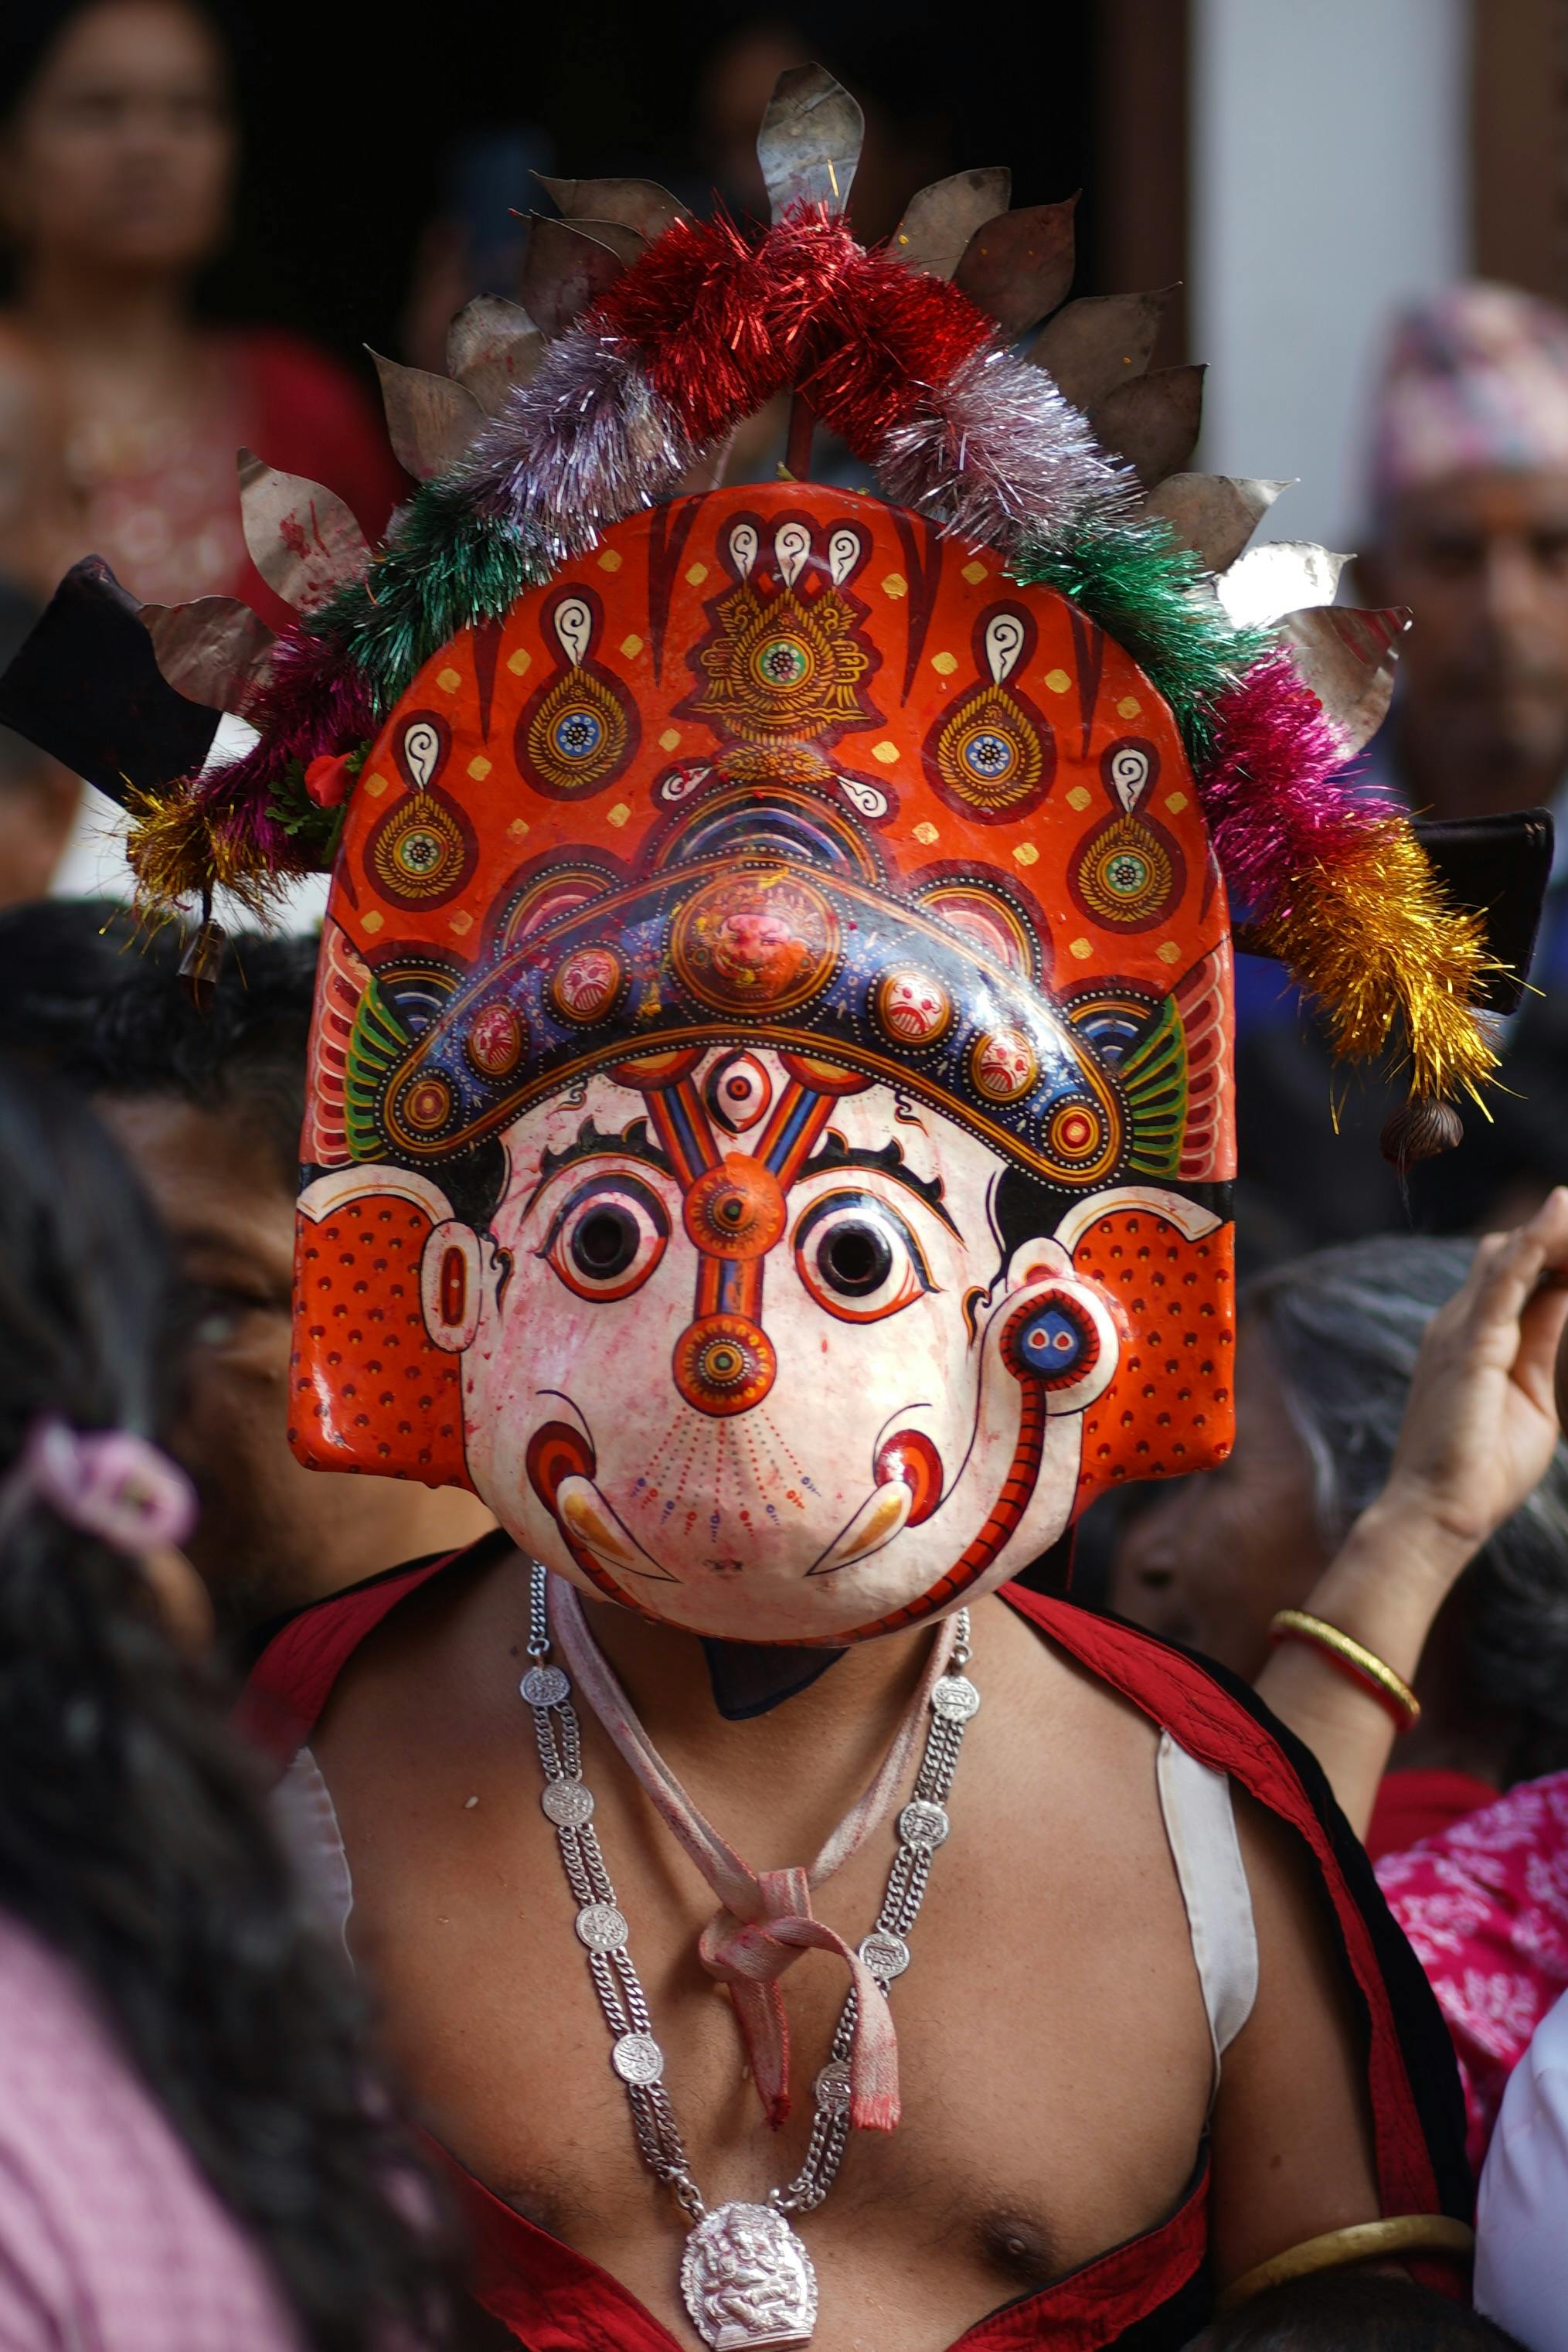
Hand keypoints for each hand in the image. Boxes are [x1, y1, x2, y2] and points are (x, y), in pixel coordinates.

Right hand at [1377, 1186, 1567, 1572]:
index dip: (1554, 1249)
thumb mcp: (1529, 1390)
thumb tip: (1563, 1292)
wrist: (1437, 1512)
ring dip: (1552, 1233)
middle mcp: (1457, 1321)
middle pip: (1510, 1250)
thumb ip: (1542, 1338)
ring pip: (1509, 1254)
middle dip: (1556, 1236)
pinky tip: (1557, 1222)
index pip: (1514, 1269)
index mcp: (1469, 1334)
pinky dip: (1532, 1248)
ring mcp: (1457, 1329)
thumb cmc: (1481, 1466)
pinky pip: (1502, 1282)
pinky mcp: (1468, 1345)